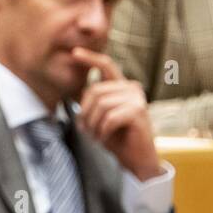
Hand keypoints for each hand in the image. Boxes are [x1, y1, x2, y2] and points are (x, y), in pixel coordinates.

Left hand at [74, 47, 163, 182]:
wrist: (136, 159)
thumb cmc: (116, 136)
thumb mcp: (100, 114)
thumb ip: (94, 99)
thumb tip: (76, 85)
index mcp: (122, 86)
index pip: (106, 65)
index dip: (90, 58)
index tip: (74, 52)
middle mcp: (132, 88)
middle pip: (95, 90)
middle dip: (85, 112)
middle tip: (85, 129)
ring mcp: (137, 99)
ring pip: (101, 105)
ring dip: (93, 123)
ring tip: (95, 135)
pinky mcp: (139, 112)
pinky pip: (109, 117)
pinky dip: (102, 130)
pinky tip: (104, 138)